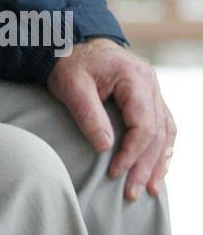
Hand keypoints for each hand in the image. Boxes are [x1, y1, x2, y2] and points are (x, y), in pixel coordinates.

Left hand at [46, 38, 175, 200]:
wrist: (73, 41)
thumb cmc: (70, 62)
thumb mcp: (71, 84)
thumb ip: (88, 114)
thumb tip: (105, 147)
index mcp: (135, 78)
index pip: (143, 125)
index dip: (131, 153)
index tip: (115, 173)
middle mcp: (150, 83)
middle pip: (157, 133)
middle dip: (146, 166)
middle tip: (132, 193)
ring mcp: (152, 89)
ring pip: (165, 131)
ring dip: (159, 162)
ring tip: (150, 188)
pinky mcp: (147, 96)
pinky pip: (163, 125)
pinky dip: (162, 148)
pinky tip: (157, 167)